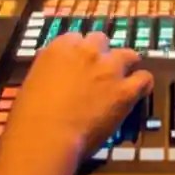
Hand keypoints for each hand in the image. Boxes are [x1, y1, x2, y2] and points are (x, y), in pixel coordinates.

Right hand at [0, 32, 152, 174]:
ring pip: (128, 54)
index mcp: (60, 47)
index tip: (79, 64)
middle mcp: (87, 51)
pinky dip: (142, 85)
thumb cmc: (30, 116)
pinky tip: (137, 93)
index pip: (76, 38)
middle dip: (101, 54)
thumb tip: (55, 75)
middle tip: (98, 72)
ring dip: (125, 65)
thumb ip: (50, 70)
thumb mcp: (33, 82)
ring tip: (122, 80)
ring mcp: (108, 69)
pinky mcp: (124, 90)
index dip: (79, 53)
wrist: (45, 136)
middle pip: (102, 41)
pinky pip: (144, 79)